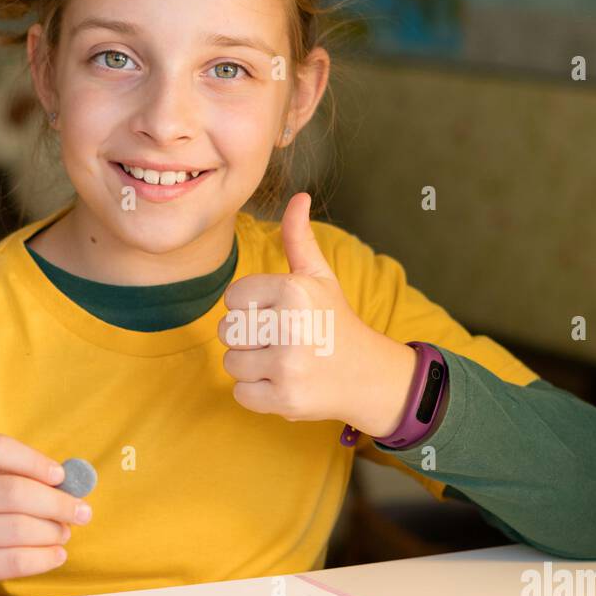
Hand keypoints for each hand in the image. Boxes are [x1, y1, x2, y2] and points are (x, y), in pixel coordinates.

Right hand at [0, 434, 90, 595]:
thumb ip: (17, 477)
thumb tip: (74, 483)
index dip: (34, 461)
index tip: (61, 476)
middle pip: (14, 491)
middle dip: (58, 502)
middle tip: (82, 512)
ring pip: (20, 527)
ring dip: (53, 532)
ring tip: (64, 533)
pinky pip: (16, 559)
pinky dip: (45, 557)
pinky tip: (57, 555)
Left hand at [218, 192, 416, 437]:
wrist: (367, 375)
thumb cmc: (334, 321)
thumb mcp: (319, 277)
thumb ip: (299, 239)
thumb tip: (298, 196)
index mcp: (294, 290)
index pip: (233, 298)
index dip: (251, 308)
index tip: (279, 315)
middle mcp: (291, 325)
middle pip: (228, 331)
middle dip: (249, 338)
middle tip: (283, 341)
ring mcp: (288, 365)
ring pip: (231, 363)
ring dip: (251, 366)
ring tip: (283, 362)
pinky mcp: (285, 399)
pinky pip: (240, 393)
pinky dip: (257, 393)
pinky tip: (284, 383)